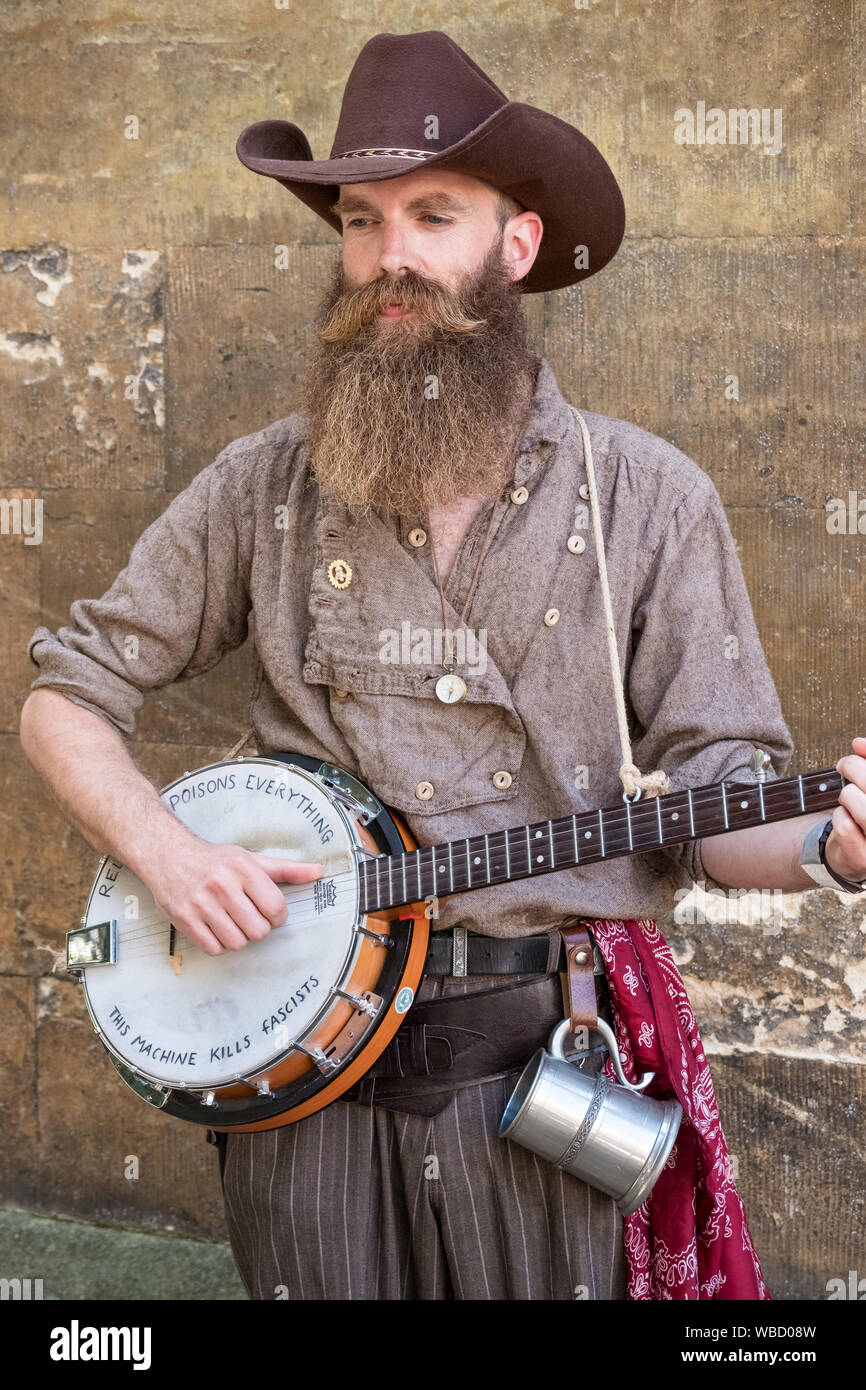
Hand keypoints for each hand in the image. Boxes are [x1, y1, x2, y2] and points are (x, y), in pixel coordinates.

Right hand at [144, 835, 322, 955]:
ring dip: (238, 938)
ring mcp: (202, 904)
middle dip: (258, 929)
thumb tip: (318, 872)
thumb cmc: (214, 860)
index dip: (278, 918)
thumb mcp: (251, 858)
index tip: (271, 914)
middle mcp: (223, 886)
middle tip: (249, 917)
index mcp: (243, 870)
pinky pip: (214, 949)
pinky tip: (217, 929)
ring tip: (232, 922)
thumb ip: (286, 869)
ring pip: (237, 943)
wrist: (168, 855)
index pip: (276, 908)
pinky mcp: (185, 919)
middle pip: (258, 930)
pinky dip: (219, 945)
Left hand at [828, 736, 865, 883]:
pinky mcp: (865, 858)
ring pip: (860, 803)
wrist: (857, 856)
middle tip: (843, 765)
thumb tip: (858, 743)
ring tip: (848, 798)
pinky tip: (844, 818)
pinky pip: (845, 825)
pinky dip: (839, 816)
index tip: (856, 744)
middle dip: (854, 768)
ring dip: (847, 795)